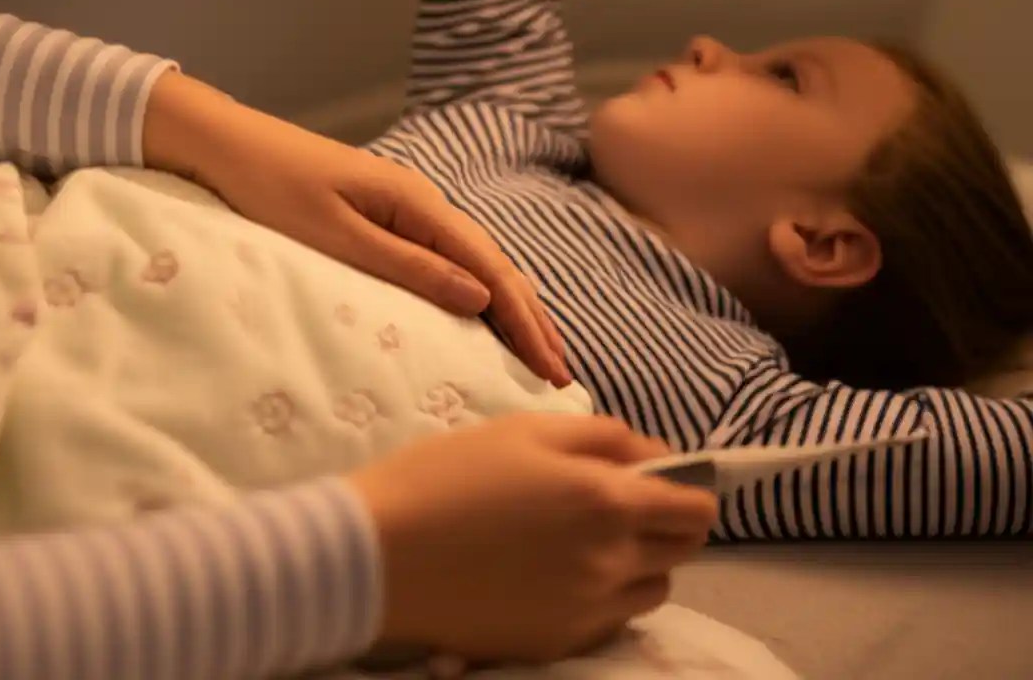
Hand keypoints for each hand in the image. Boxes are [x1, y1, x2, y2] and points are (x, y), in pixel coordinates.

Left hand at [142, 72, 570, 386]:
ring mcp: (408, 211)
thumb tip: (480, 298)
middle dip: (532, 321)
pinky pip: (449, 262)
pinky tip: (485, 317)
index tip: (551, 368)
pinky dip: (477, 295)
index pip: (491, 271)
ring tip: (538, 353)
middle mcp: (425, 205)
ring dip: (511, 310)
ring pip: (476, 265)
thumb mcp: (338, 236)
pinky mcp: (388, 220)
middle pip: (495, 268)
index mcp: (418, 206)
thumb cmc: (273, 190)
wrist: (229, 147)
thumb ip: (409, 267)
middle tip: (560, 373)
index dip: (526, 323)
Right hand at [348, 414, 718, 662]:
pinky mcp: (557, 643)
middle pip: (684, 549)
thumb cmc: (446, 476)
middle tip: (621, 505)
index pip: (696, 506)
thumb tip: (655, 453)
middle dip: (667, 522)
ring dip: (639, 562)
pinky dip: (602, 597)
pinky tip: (555, 576)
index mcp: (607, 501)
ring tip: (585, 543)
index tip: (664, 477)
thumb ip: (604, 436)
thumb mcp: (524, 431)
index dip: (690, 487)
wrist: (378, 554)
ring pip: (652, 589)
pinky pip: (610, 620)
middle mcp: (611, 562)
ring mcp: (586, 611)